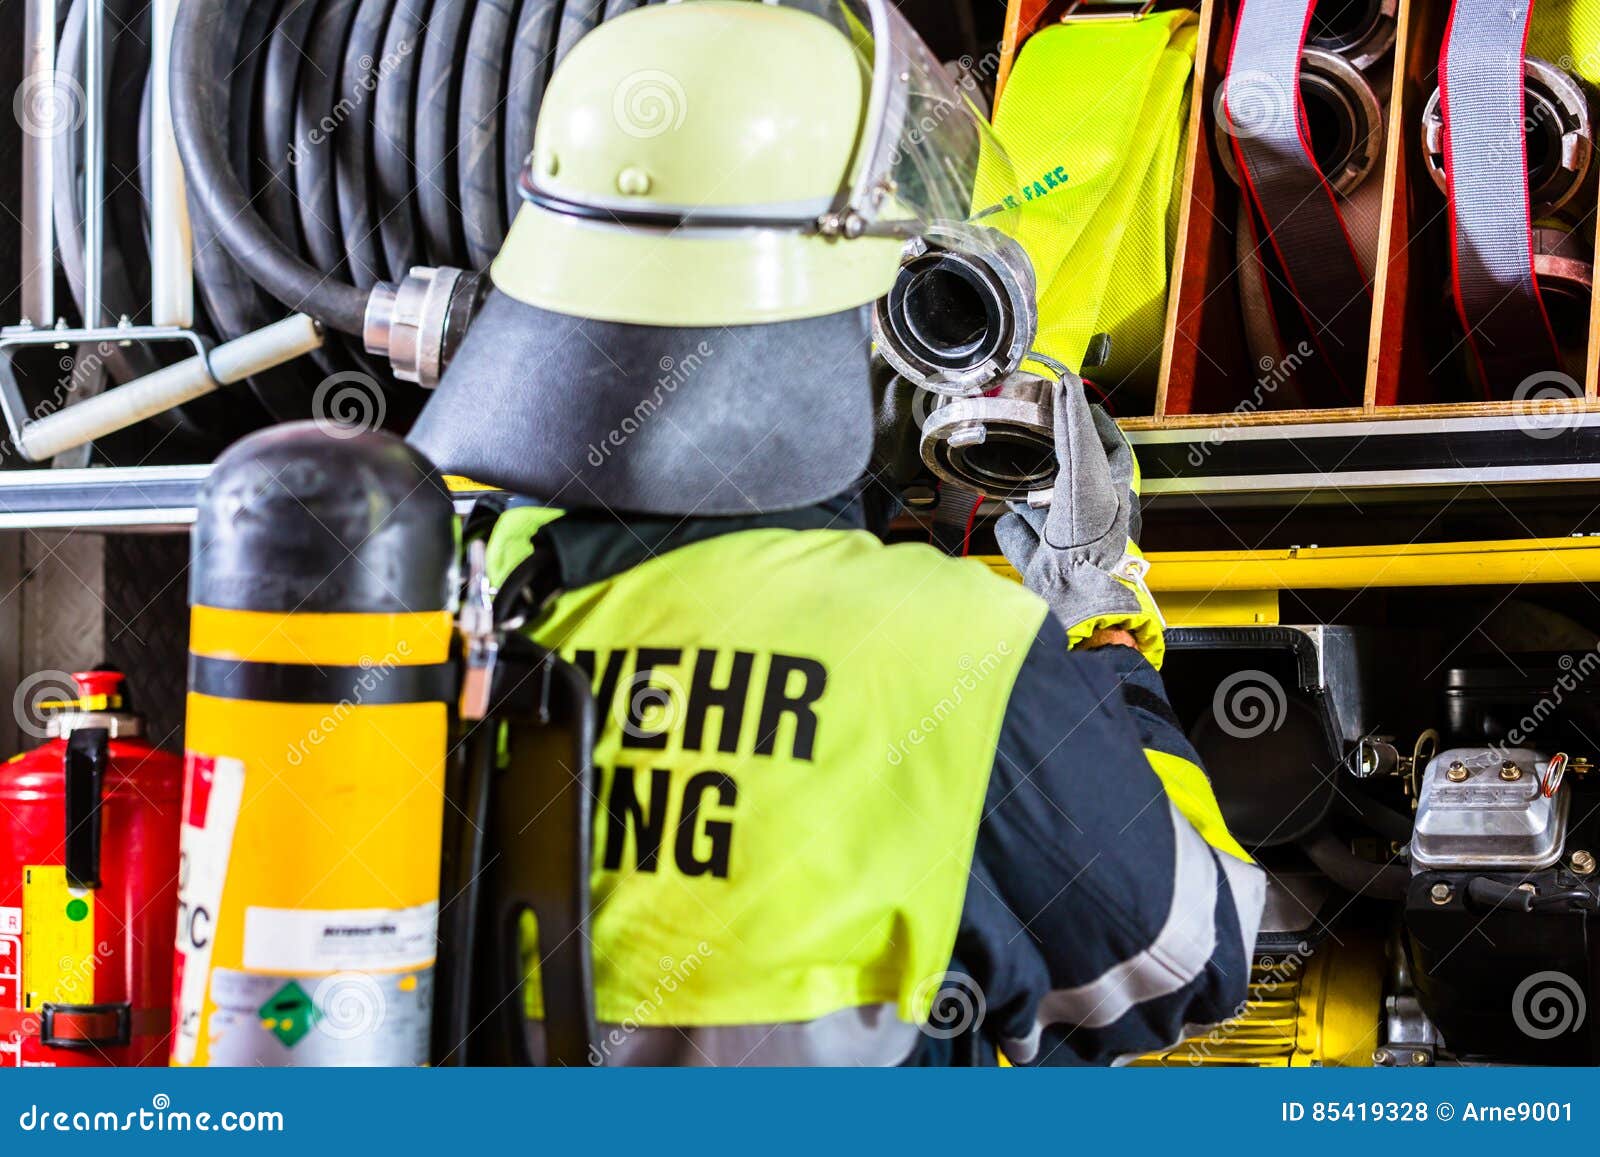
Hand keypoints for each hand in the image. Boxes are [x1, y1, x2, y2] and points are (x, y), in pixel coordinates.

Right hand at [994, 372, 1164, 666]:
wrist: (1073, 594)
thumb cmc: (1090, 534)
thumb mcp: (1083, 470)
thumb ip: (1074, 429)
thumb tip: (1065, 386)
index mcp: (1112, 490)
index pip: (1105, 443)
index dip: (1086, 418)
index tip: (1066, 396)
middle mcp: (1091, 514)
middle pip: (1071, 473)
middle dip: (1051, 454)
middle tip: (1033, 426)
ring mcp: (1065, 539)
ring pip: (1045, 505)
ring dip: (1029, 492)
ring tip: (1011, 468)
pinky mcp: (1042, 561)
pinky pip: (1023, 536)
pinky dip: (1013, 528)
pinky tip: (1004, 516)